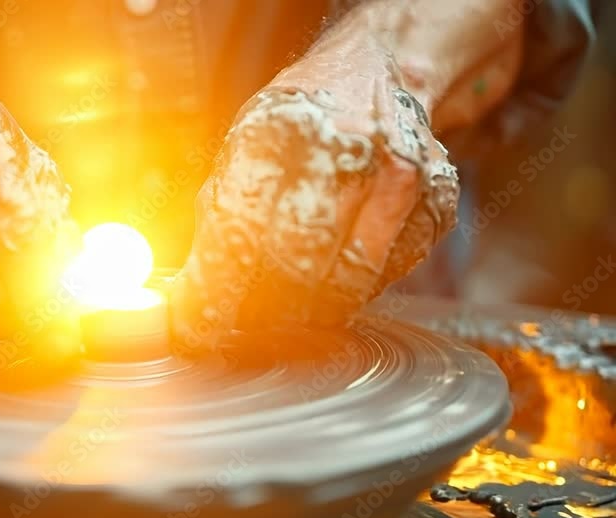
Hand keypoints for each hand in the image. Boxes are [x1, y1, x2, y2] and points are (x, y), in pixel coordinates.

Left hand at [170, 39, 458, 351]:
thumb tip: (189, 297)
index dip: (214, 295)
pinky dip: (351, 294)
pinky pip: (385, 278)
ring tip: (277, 327)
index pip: (239, 237)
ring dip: (304, 319)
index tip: (197, 327)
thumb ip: (220, 215)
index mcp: (280, 131)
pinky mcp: (435, 206)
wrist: (377, 75)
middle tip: (235, 335)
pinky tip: (327, 286)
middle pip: (294, 268)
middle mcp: (346, 150)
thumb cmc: (298, 121)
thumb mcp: (242, 146)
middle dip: (256, 317)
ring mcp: (399, 178)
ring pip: (346, 283)